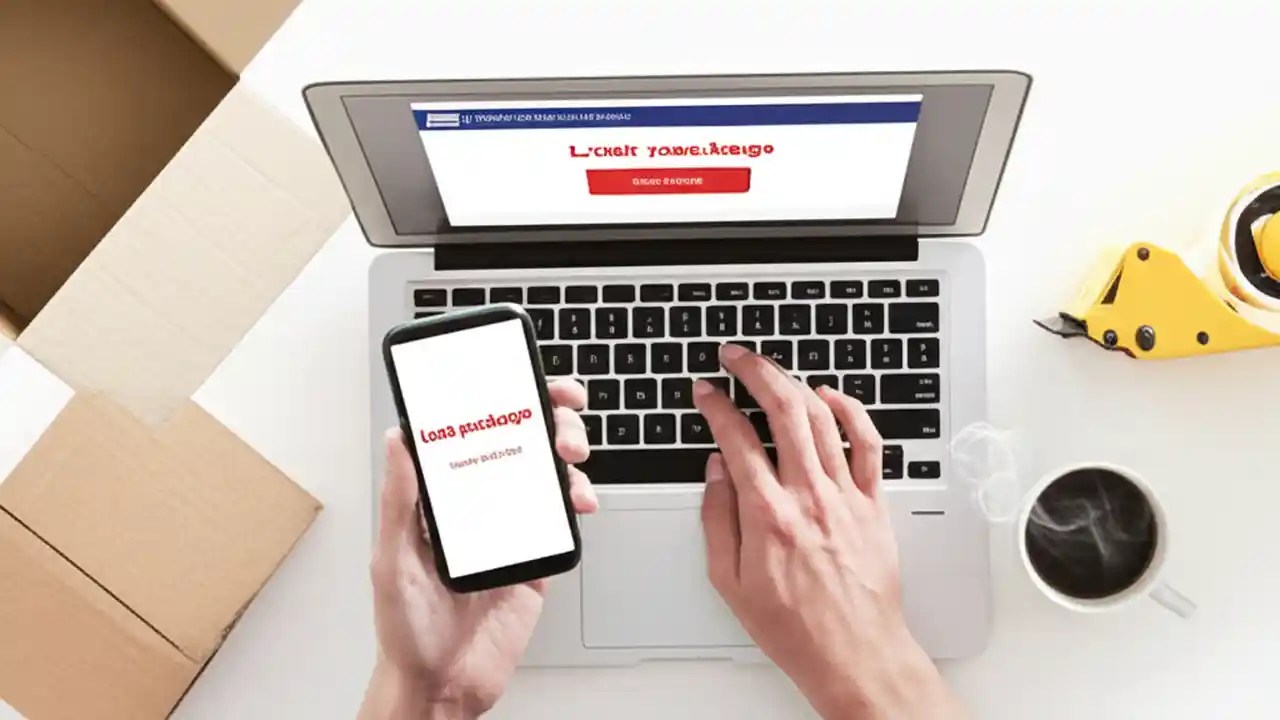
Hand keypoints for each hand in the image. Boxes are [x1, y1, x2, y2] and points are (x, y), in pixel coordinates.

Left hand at [360, 380, 596, 719]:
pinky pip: (562, 519)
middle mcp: (478, 504)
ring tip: (572, 464)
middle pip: (521, 442)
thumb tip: (398, 439)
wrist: (444, 685)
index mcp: (441, 496)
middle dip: (549, 417)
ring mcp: (510, 528)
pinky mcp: (536, 557)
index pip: (471, 431)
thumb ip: (400, 499)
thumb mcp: (393, 559)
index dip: (499, 398)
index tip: (521, 377)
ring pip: (549, 473)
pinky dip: (577, 503)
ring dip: (568, 458)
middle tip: (561, 420)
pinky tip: (578, 503)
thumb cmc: (406, 629)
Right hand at [694, 345, 964, 719]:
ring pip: (822, 418)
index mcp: (768, 515)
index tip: (706, 392)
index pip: (736, 438)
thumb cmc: (794, 627)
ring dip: (794, 382)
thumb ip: (718, 520)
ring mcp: (845, 497)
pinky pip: (868, 443)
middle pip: (783, 410)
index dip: (716, 405)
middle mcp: (809, 497)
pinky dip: (850, 411)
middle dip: (755, 371)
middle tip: (736, 357)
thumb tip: (715, 472)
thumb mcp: (730, 582)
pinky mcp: (873, 504)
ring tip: (773, 369)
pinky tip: (831, 397)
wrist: (853, 653)